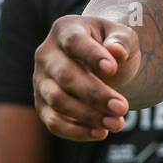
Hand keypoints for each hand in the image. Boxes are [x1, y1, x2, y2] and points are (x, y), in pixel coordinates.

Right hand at [33, 15, 140, 141]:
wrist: (100, 61)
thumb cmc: (111, 45)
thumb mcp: (122, 36)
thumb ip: (121, 41)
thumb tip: (116, 52)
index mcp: (65, 29)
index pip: (74, 41)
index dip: (92, 55)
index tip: (113, 69)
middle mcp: (46, 54)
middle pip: (66, 76)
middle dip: (95, 94)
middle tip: (123, 108)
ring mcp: (40, 80)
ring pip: (58, 101)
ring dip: (88, 115)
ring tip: (118, 123)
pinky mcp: (42, 104)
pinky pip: (53, 122)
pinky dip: (76, 131)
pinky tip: (101, 133)